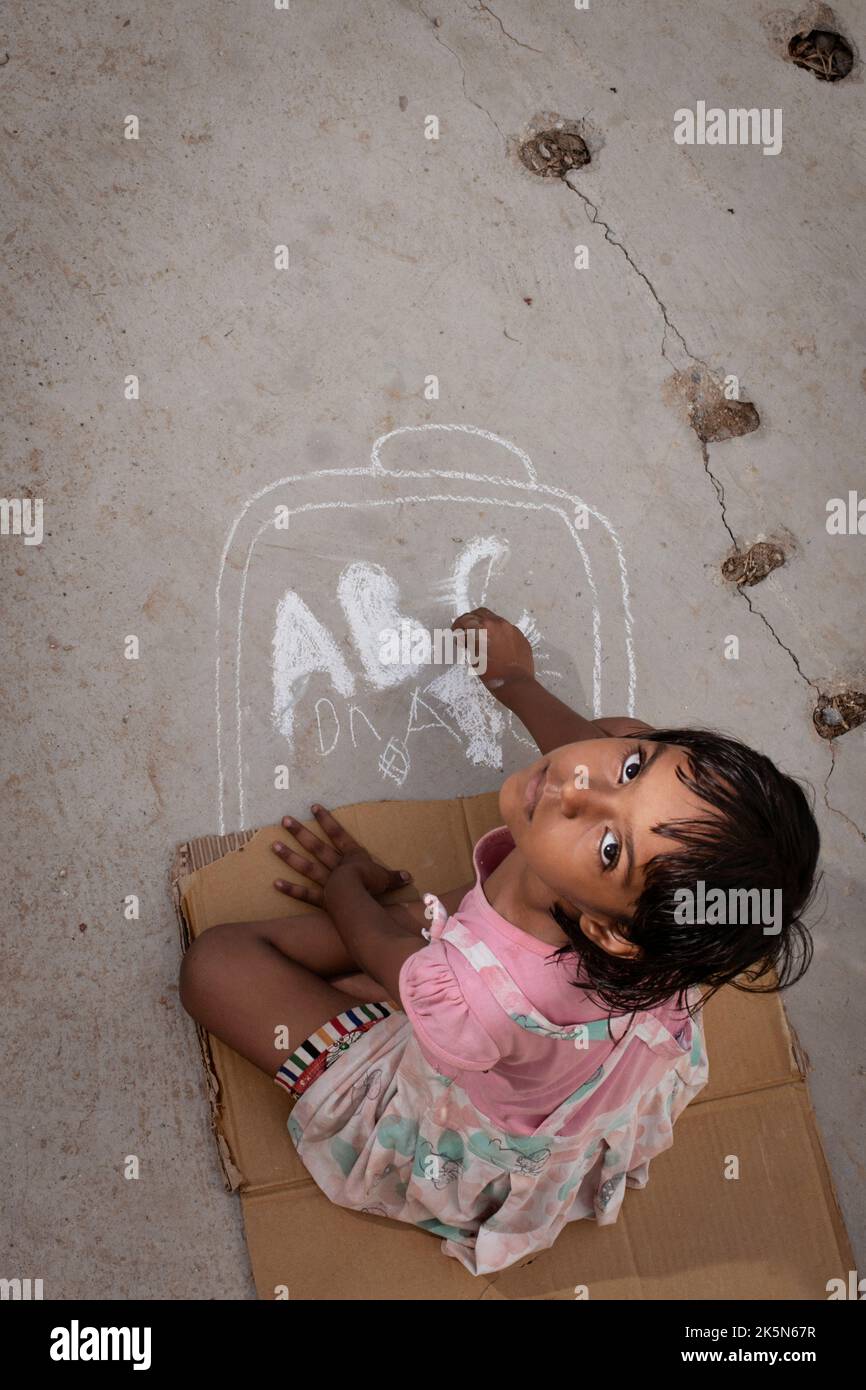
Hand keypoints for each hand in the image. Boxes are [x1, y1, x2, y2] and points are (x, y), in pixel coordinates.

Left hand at [271, 804, 412, 905]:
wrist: (358, 900)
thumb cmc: (373, 887)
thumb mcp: (387, 879)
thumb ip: (395, 877)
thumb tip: (409, 876)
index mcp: (353, 857)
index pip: (338, 834)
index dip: (326, 820)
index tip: (313, 806)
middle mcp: (336, 866)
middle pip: (316, 846)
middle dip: (300, 832)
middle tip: (284, 819)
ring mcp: (326, 882)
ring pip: (305, 866)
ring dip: (289, 856)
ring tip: (274, 845)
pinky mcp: (321, 899)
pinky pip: (304, 894)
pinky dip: (290, 889)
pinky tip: (275, 883)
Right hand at [451, 606, 534, 690]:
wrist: (516, 683)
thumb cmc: (494, 675)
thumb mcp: (474, 658)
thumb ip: (469, 643)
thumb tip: (465, 638)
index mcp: (483, 628)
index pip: (466, 619)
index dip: (458, 625)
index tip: (456, 631)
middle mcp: (498, 623)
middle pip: (480, 613)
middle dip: (471, 620)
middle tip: (466, 631)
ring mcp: (510, 628)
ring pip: (494, 619)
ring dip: (485, 625)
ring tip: (481, 638)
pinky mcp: (519, 635)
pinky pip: (506, 628)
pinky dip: (498, 632)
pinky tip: (495, 644)